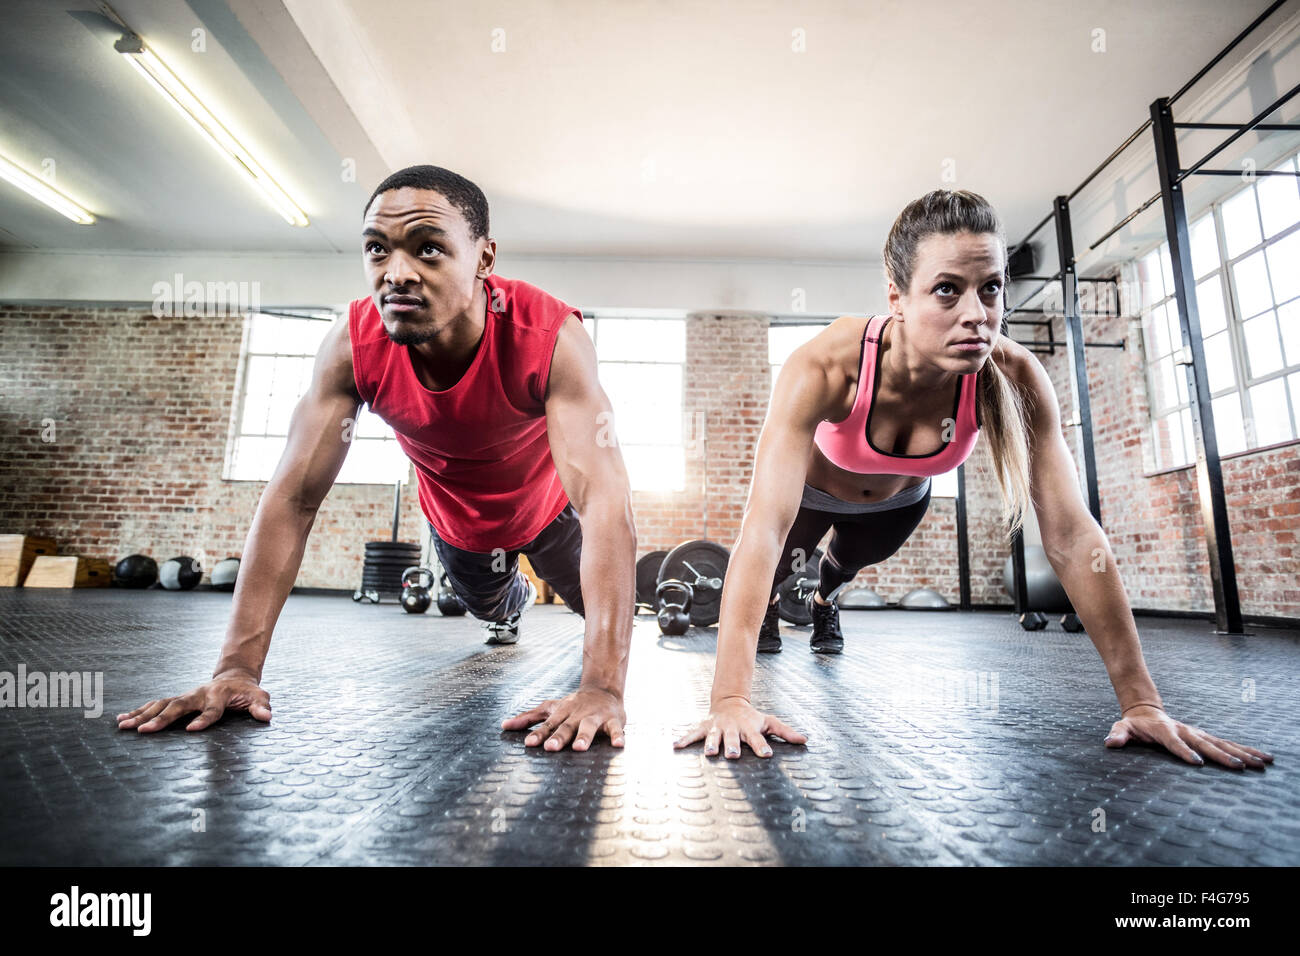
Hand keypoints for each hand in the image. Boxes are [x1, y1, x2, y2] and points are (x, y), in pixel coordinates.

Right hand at [116, 671, 271, 732]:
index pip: (212, 710)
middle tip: (144, 731)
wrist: (234, 678)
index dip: (204, 719)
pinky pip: (155, 705)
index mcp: (219, 695)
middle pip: (178, 706)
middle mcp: (198, 694)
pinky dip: (138, 712)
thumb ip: (261, 706)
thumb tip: (266, 716)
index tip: (192, 730)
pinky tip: (122, 720)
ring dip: (141, 715)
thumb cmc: (247, 692)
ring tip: (123, 726)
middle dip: (161, 719)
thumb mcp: (259, 697)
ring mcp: (186, 696)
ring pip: (161, 705)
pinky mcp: (177, 699)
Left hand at [503, 687, 625, 750]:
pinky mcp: (612, 720)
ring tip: (579, 748)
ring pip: (589, 727)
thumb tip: (504, 725)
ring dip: (584, 737)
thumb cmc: (574, 704)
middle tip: (550, 748)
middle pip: (567, 727)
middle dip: (559, 738)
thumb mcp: (550, 708)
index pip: (548, 725)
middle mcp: (577, 715)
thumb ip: (529, 717)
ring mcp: (595, 717)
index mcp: (562, 713)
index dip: (539, 734)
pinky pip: (615, 729)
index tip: (529, 743)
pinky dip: (618, 736)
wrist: (603, 689)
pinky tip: (618, 745)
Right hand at [673, 695, 807, 758]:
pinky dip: (684, 739)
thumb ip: (785, 732)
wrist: (729, 701)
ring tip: (709, 753)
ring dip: (711, 744)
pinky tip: (676, 746)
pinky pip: (693, 734)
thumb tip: (804, 740)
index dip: (761, 746)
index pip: (757, 739)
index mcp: (748, 728)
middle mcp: (732, 728)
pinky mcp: (704, 727)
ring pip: (713, 737)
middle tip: (733, 755)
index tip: (766, 755)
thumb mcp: (768, 722)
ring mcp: (717, 728)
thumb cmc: (751, 717)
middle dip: (732, 746)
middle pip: (733, 739)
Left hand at [1105, 705, 1272, 768]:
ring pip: (1222, 743)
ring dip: (1242, 753)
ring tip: (1262, 763)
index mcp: (1165, 731)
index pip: (1175, 742)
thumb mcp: (1122, 728)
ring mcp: (1197, 733)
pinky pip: (1227, 743)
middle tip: (1240, 767)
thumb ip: (1118, 735)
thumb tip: (1110, 743)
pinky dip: (1245, 750)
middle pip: (1205, 744)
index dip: (1184, 752)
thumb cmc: (1133, 725)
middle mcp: (1185, 731)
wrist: (1146, 711)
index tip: (1198, 763)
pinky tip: (1262, 758)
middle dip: (1223, 756)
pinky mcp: (1205, 736)